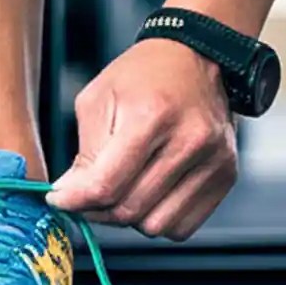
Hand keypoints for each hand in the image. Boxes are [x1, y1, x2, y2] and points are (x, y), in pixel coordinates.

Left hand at [46, 38, 237, 240]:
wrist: (195, 58)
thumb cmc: (142, 76)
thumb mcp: (97, 100)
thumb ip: (84, 153)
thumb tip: (70, 195)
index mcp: (152, 116)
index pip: (106, 184)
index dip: (74, 201)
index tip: (59, 200)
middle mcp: (190, 140)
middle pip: (130, 209)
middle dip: (97, 210)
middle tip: (85, 197)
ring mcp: (214, 161)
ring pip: (156, 226)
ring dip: (129, 218)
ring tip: (121, 190)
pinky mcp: (227, 175)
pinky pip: (182, 226)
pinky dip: (158, 219)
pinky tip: (148, 194)